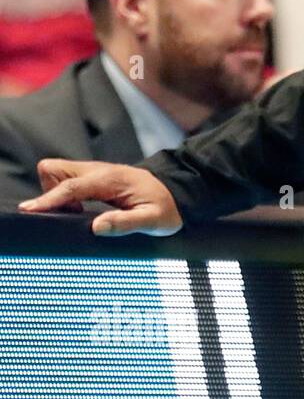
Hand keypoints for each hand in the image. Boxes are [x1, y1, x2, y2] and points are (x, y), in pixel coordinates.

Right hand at [18, 160, 182, 235]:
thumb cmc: (167, 208)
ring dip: (58, 194)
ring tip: (77, 215)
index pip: (70, 187)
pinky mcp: (94, 178)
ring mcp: (94, 173)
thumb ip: (126, 224)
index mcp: (109, 180)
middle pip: (53, 170)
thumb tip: (96, 228)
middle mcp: (97, 171)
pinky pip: (68, 181)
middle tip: (69, 215)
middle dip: (50, 192)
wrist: (178, 193)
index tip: (31, 210)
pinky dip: (66, 195)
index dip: (49, 200)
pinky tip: (82, 212)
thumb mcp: (153, 221)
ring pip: (57, 173)